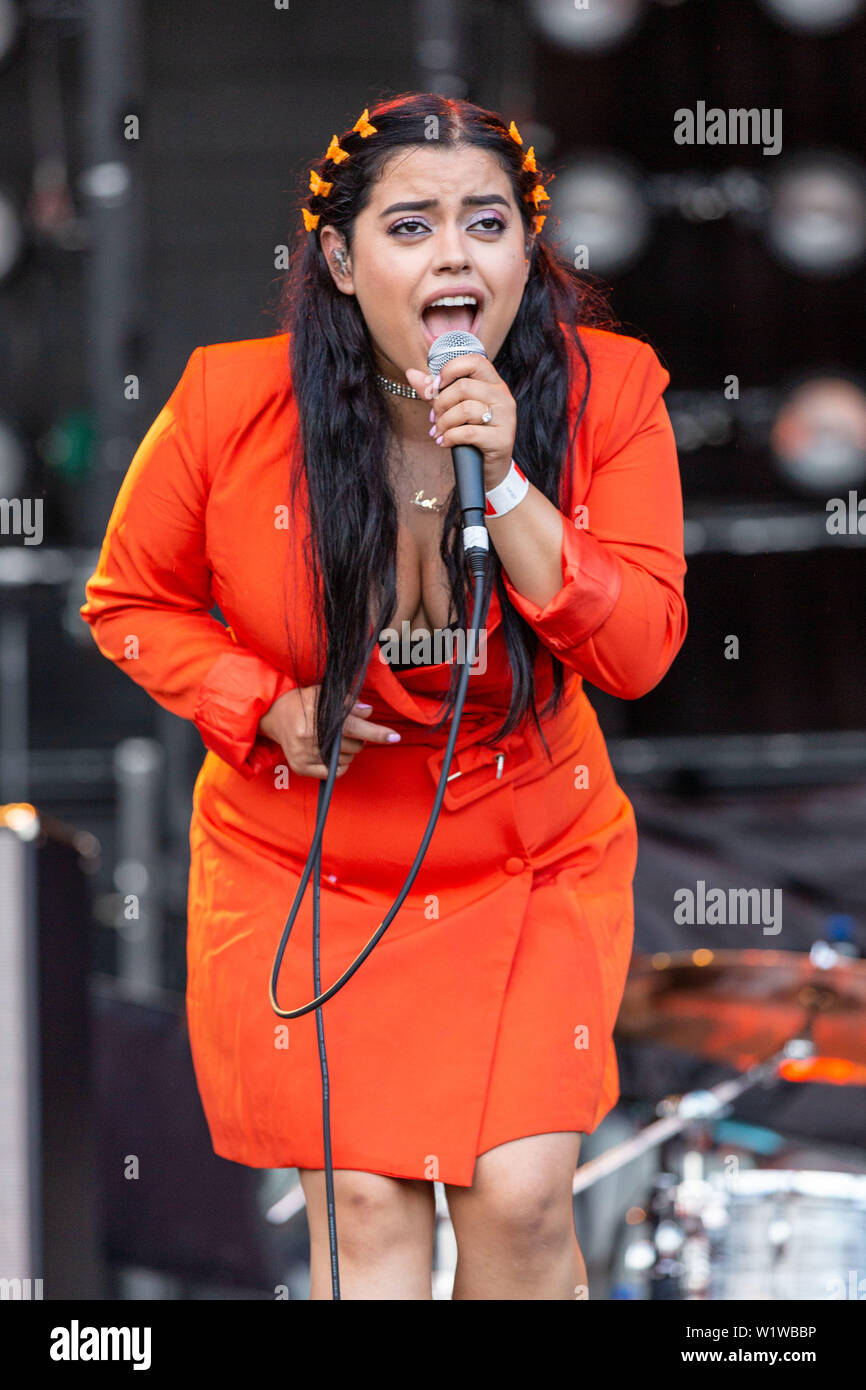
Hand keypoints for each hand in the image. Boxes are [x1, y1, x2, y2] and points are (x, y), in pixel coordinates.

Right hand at [258, 684, 400, 778]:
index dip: (376, 732)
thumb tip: (369, 712)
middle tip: (347, 730)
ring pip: (346, 760)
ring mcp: (305, 755)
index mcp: (318, 718)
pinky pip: (334, 773)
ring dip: (348, 751)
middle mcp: (310, 738)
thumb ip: (348, 703)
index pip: (354, 727)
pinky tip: (331, 753)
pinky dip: (339, 765)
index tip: (394, 737)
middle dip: (358, 738)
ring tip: (335, 740)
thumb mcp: (324, 696)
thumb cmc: (304, 703)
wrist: (273, 715)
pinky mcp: (301, 768)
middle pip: (354, 745)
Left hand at [405, 356, 515, 490]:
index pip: (474, 361)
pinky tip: (445, 443)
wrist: (488, 469)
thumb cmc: (471, 436)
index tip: (435, 387)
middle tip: (434, 419)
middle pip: (464, 387)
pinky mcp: (502, 439)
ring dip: (444, 423)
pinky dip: (451, 437)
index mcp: (493, 384)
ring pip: (466, 409)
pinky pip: (469, 432)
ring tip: (439, 433)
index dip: (449, 370)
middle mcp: (503, 397)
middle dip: (441, 404)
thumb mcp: (452, 410)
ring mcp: (505, 418)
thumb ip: (434, 392)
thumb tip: (411, 373)